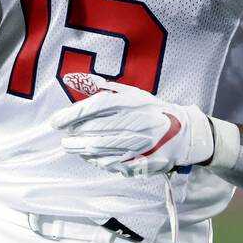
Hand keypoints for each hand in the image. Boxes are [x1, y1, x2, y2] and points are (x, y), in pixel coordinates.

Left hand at [49, 73, 214, 176]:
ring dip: (81, 149)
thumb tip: (73, 79)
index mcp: (135, 103)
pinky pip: (112, 164)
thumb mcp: (131, 94)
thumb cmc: (153, 111)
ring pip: (102, 150)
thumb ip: (101, 88)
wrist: (185, 134)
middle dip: (75, 135)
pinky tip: (88, 156)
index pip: (98, 105)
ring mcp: (141, 145)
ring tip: (71, 145)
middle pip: (97, 130)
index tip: (56, 121)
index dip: (74, 114)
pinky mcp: (143, 163)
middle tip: (65, 135)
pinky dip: (96, 160)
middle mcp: (138, 123)